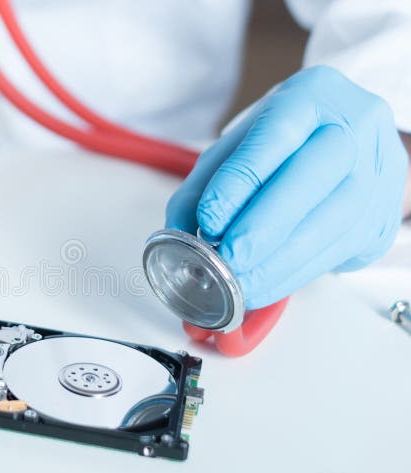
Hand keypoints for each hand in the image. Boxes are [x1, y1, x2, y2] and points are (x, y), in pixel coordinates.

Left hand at [166, 66, 408, 307]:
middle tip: (229, 260)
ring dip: (281, 263)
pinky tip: (267, 284)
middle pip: (312, 178)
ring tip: (242, 283)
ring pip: (333, 221)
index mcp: (311, 96)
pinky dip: (298, 273)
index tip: (209, 221)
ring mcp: (379, 169)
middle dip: (265, 228)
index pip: (274, 138)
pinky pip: (342, 249)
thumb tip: (180, 231)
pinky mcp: (384, 212)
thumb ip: (203, 185)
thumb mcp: (236, 147)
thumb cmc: (284, 140)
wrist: (345, 137)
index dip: (239, 184)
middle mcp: (355, 125)